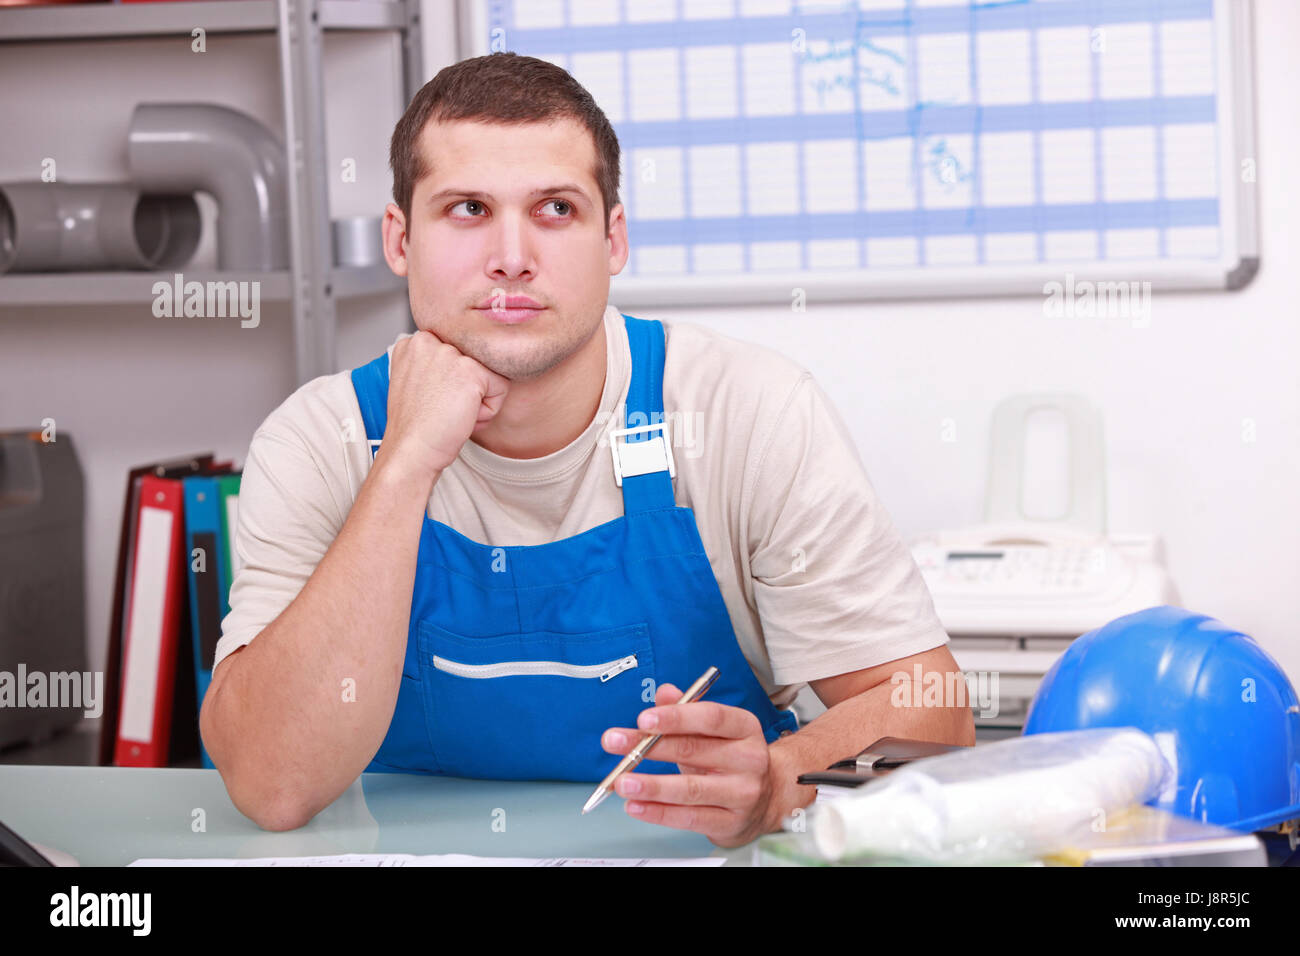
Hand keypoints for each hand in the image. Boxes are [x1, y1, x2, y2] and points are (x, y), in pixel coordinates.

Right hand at [381, 329, 510, 477]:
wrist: (410, 452)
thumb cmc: (415, 427)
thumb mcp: (417, 382)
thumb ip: (437, 363)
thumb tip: (465, 362)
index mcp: (414, 343)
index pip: (459, 352)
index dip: (453, 382)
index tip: (434, 399)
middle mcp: (430, 341)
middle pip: (474, 360)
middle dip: (467, 389)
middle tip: (442, 409)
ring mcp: (450, 353)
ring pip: (489, 373)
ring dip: (478, 400)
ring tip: (451, 413)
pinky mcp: (471, 371)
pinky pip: (501, 387)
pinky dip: (488, 410)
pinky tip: (462, 417)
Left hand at [600, 683, 782, 847]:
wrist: (768, 798)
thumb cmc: (731, 758)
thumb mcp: (712, 730)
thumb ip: (685, 709)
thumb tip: (664, 693)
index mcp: (745, 728)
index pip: (711, 718)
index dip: (676, 717)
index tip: (643, 718)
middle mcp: (749, 759)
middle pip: (694, 750)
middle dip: (649, 746)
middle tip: (615, 743)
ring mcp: (742, 794)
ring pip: (691, 789)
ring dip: (651, 785)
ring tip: (622, 781)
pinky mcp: (730, 823)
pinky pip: (689, 818)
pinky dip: (658, 812)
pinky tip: (636, 806)